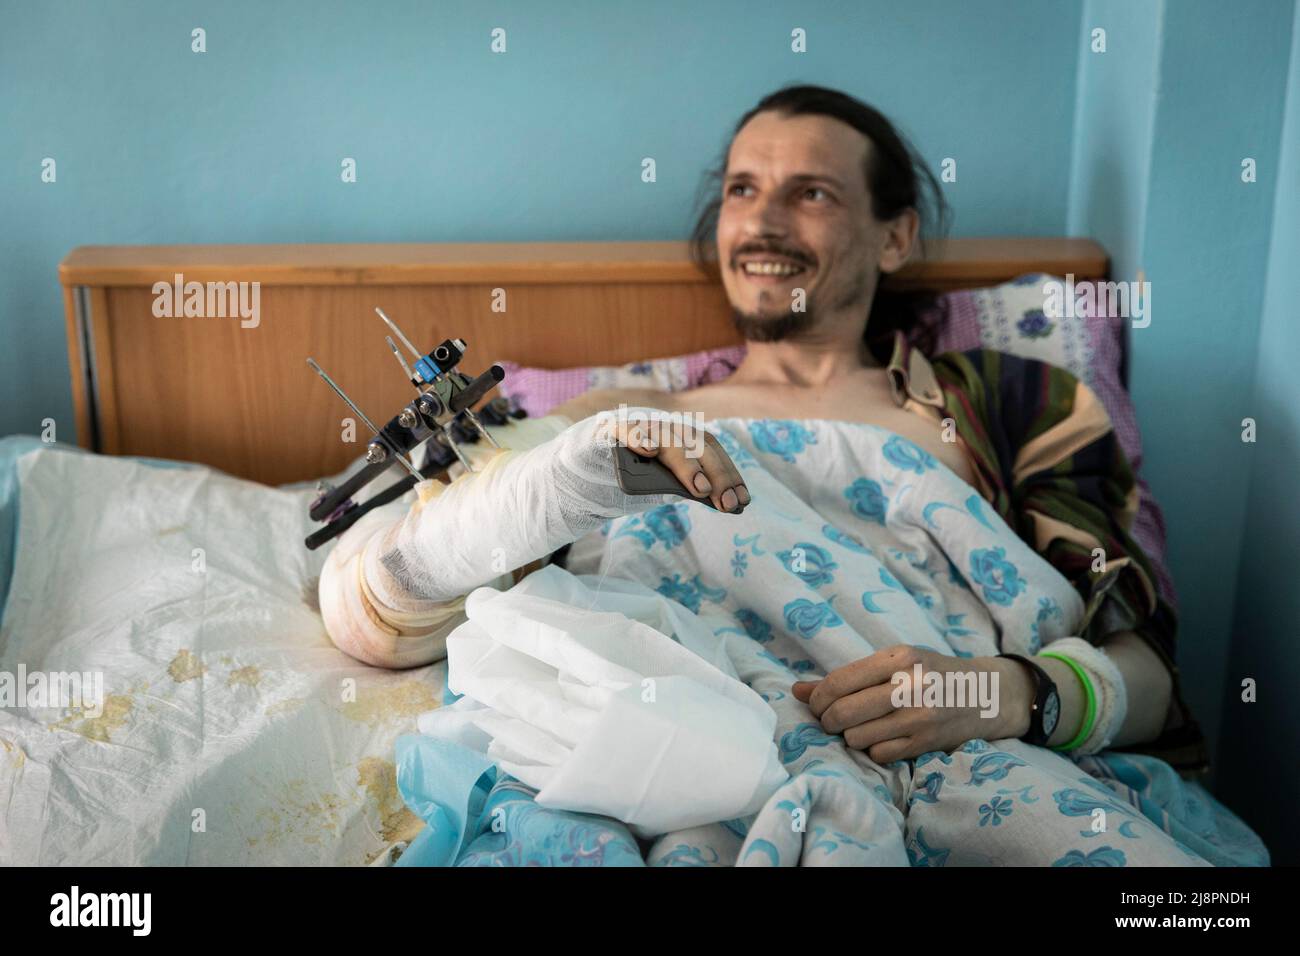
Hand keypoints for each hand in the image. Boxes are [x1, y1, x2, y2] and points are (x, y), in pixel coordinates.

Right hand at [602, 411, 750, 513]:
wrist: (578, 474)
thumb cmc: (623, 480)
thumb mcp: (660, 487)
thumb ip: (684, 488)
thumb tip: (721, 501)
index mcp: (677, 439)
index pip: (710, 450)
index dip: (728, 473)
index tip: (741, 500)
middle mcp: (661, 428)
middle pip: (695, 443)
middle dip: (716, 473)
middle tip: (727, 503)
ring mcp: (636, 428)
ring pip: (666, 438)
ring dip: (685, 463)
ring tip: (699, 488)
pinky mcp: (608, 432)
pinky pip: (624, 429)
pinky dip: (637, 436)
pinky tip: (650, 450)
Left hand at [791, 646, 1034, 762]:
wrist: (986, 693)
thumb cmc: (930, 674)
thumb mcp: (895, 664)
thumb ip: (847, 677)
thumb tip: (796, 691)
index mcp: (899, 658)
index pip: (840, 681)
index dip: (818, 698)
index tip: (816, 704)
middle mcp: (910, 685)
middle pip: (844, 713)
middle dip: (828, 720)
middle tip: (831, 720)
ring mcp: (920, 716)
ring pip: (857, 737)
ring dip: (850, 736)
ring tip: (860, 727)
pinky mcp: (927, 742)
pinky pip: (879, 754)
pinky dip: (872, 749)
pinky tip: (881, 738)